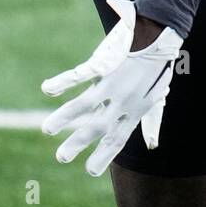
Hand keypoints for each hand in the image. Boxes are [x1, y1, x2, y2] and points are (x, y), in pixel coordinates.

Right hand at [41, 0, 182, 175]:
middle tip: (61, 158)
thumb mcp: (158, 98)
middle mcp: (123, 100)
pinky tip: (47, 89)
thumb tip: (153, 144)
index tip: (91, 171)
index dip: (105, 155)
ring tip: (47, 129)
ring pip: (85, 104)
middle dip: (79, 143)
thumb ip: (152, 121)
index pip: (118, 138)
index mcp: (134, 110)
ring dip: (65, 117)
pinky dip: (63, 82)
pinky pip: (81, 74)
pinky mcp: (105, 63)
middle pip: (98, 126)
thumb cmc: (157, 68)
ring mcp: (113, 82)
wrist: (159, 36)